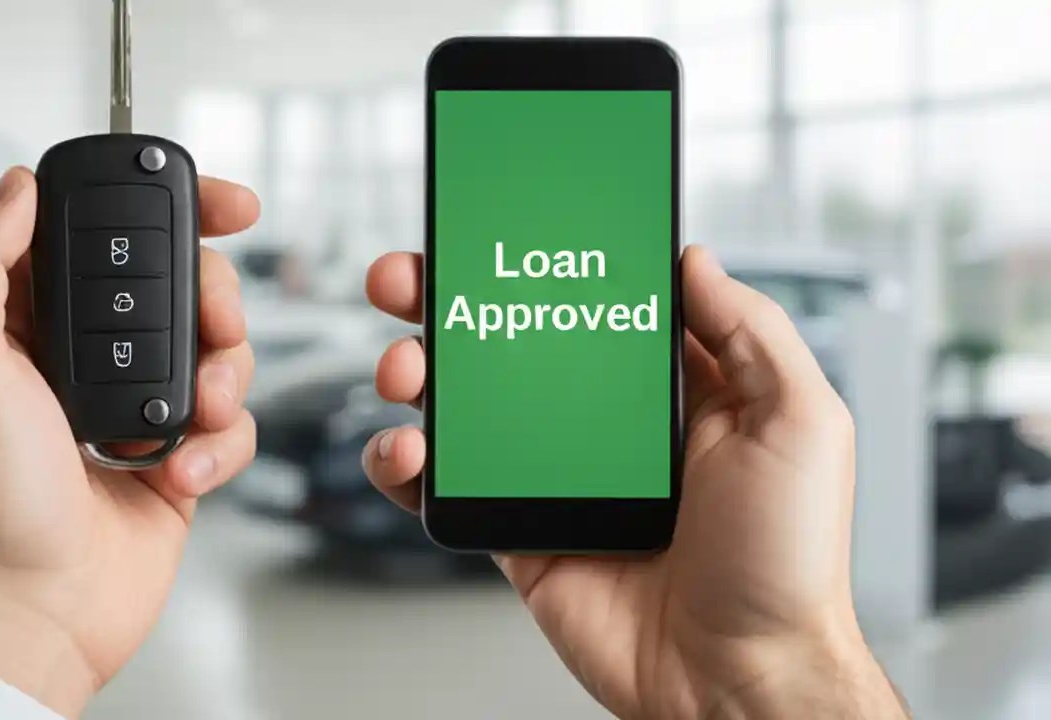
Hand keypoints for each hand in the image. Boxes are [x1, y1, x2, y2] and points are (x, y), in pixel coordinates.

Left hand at [0, 168, 259, 716]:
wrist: (40, 607)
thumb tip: (16, 188)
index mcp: (30, 322)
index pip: (104, 235)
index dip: (168, 208)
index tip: (223, 203)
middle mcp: (88, 357)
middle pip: (184, 284)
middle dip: (216, 297)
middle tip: (217, 322)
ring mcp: (138, 405)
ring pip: (220, 349)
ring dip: (224, 376)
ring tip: (195, 412)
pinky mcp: (178, 454)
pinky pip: (234, 423)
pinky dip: (220, 444)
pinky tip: (181, 472)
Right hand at [362, 246, 906, 718]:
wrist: (737, 679)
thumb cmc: (787, 563)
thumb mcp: (800, 423)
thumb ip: (752, 330)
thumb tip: (693, 257)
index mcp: (673, 386)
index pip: (593, 300)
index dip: (543, 261)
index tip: (498, 225)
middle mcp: (608, 423)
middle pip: (511, 340)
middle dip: (449, 301)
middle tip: (410, 280)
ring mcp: (557, 474)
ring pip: (466, 405)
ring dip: (417, 373)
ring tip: (404, 369)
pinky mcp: (520, 528)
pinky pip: (449, 487)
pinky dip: (406, 464)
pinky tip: (405, 451)